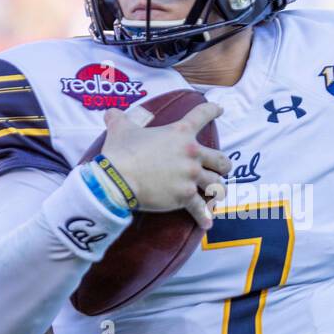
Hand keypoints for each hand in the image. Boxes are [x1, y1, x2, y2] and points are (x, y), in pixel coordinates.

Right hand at [100, 101, 230, 228]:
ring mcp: (190, 176)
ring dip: (216, 190)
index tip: (219, 110)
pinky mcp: (185, 196)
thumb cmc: (120, 153)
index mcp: (180, 132)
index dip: (213, 111)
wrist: (117, 180)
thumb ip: (119, 119)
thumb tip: (110, 112)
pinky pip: (201, 208)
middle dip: (223, 165)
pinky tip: (207, 224)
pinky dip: (204, 217)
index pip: (202, 115)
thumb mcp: (120, 129)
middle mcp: (191, 153)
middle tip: (221, 168)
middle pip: (220, 159)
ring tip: (214, 195)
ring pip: (216, 184)